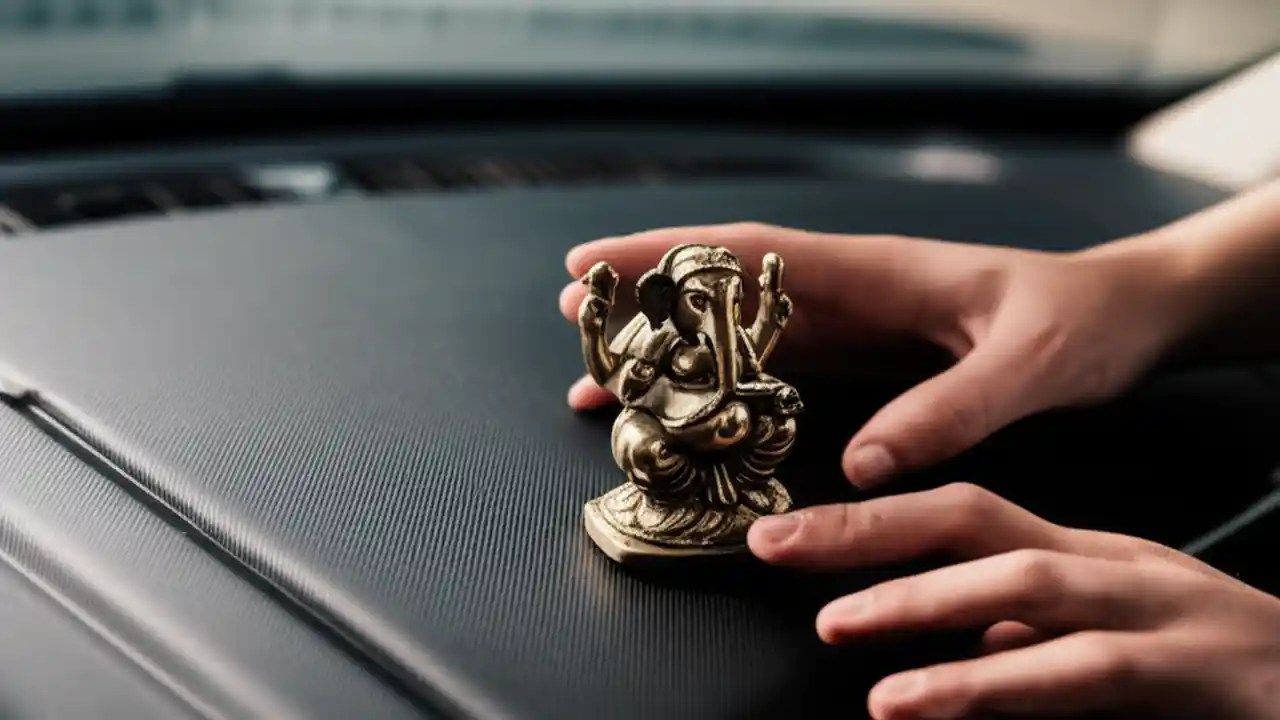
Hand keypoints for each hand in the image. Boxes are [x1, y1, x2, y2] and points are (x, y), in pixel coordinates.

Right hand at [559, 222, 1190, 486]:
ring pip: (740, 334)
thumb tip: (862, 465)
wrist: (1123, 319)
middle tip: (574, 326)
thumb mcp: (1029, 366)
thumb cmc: (1081, 322)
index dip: (667, 258)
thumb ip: (949, 408)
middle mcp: (850, 294)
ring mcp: (853, 329)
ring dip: (673, 354)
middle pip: (724, 292)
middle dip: (647, 304)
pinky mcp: (866, 362)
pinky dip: (724, 390)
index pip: (751, 255)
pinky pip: (777, 373)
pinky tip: (693, 416)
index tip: (596, 264)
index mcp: (874, 271)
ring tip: (605, 383)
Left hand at [748, 483, 1279, 718]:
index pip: (957, 514)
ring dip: (924, 602)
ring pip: (1025, 586)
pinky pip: (1082, 672)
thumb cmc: (1208, 660)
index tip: (782, 534)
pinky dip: (997, 685)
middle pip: (974, 524)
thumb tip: (960, 643)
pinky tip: (929, 700)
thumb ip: (1030, 634)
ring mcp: (1153, 612)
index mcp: (1077, 554)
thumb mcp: (1106, 636)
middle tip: (779, 546)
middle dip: (870, 532)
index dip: (865, 519)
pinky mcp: (1190, 674)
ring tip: (841, 626)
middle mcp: (1107, 565)